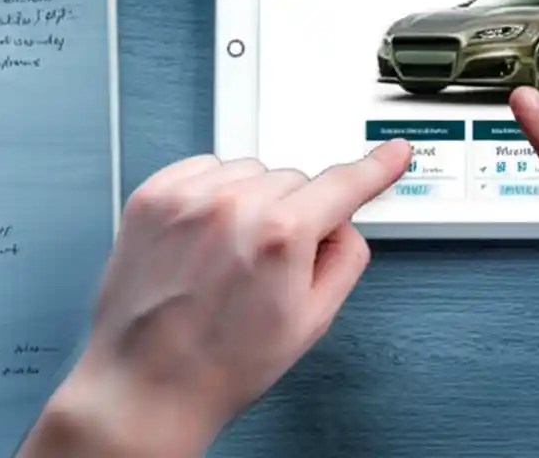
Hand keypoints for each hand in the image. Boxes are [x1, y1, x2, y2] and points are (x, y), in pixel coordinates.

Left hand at [18, 140, 411, 457]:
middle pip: (295, 180)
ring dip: (254, 200)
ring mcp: (188, 199)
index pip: (344, 184)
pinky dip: (215, 192)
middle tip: (271, 264)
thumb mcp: (312, 321)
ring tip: (232, 253)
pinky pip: (205, 168)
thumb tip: (344, 224)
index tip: (392, 152)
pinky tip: (208, 235)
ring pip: (251, 170)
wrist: (146, 385)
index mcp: (282, 237)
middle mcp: (235, 207)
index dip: (376, 168)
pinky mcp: (152, 197)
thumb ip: (346, 259)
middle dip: (296, 213)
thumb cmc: (221, 364)